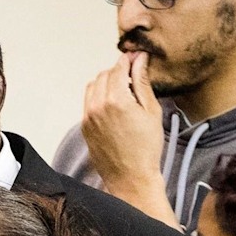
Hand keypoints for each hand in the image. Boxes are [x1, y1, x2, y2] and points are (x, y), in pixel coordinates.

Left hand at [81, 52, 178, 228]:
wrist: (131, 177)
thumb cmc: (146, 148)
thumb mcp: (151, 111)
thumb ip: (142, 82)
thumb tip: (139, 60)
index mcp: (116, 99)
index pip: (118, 67)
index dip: (129, 60)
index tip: (138, 57)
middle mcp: (97, 106)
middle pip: (104, 74)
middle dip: (118, 71)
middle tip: (134, 76)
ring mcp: (87, 116)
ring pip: (93, 86)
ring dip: (107, 82)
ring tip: (124, 91)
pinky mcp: (84, 126)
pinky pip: (88, 101)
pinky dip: (99, 96)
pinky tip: (114, 105)